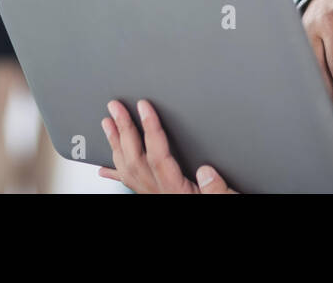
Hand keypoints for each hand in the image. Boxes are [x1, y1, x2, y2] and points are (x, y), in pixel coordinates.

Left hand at [99, 99, 236, 193]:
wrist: (208, 223)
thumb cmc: (216, 205)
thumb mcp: (228, 198)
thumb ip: (217, 187)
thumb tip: (206, 172)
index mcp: (177, 189)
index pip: (158, 156)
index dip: (150, 128)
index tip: (144, 108)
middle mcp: (160, 192)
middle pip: (135, 159)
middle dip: (124, 130)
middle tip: (116, 108)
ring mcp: (153, 194)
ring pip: (128, 169)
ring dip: (115, 144)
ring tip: (107, 124)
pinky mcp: (152, 195)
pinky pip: (129, 183)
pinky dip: (115, 172)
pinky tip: (105, 167)